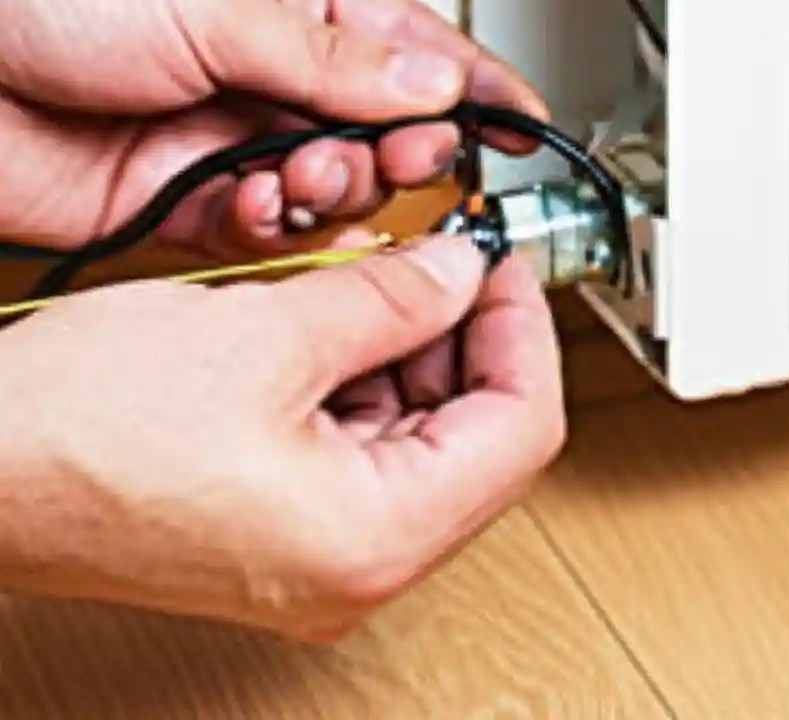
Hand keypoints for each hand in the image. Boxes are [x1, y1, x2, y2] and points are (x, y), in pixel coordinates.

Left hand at [0, 0, 544, 257]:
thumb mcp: (216, 6)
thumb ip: (334, 61)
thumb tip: (428, 85)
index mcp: (300, 12)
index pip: (416, 54)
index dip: (475, 92)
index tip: (521, 128)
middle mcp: (275, 78)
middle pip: (387, 134)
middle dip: (402, 153)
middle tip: (403, 160)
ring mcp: (237, 143)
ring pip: (337, 192)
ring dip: (334, 191)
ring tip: (301, 172)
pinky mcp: (195, 204)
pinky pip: (271, 234)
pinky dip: (275, 227)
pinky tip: (256, 203)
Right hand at [0, 231, 565, 641]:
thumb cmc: (73, 434)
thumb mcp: (264, 332)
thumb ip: (391, 300)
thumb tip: (459, 274)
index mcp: (375, 539)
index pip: (521, 431)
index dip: (525, 331)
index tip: (507, 269)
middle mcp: (360, 572)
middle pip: (480, 441)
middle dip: (467, 340)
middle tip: (446, 265)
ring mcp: (324, 564)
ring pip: (424, 445)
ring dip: (413, 358)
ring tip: (373, 287)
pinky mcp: (287, 541)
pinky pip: (366, 457)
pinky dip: (365, 387)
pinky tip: (334, 329)